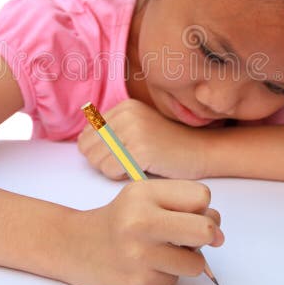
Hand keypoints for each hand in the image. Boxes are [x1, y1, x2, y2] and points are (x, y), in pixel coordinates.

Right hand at [64, 180, 223, 284]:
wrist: (75, 246)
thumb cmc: (119, 219)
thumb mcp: (144, 195)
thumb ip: (184, 205)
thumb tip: (219, 235)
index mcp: (143, 194)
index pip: (202, 196)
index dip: (200, 207)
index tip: (186, 212)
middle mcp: (139, 222)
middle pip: (205, 230)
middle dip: (207, 235)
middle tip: (191, 237)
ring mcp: (138, 256)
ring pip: (196, 263)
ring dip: (187, 259)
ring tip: (163, 251)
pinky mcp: (138, 283)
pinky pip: (175, 280)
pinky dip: (166, 274)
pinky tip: (146, 265)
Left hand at [77, 99, 207, 179]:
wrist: (202, 150)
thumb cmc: (170, 146)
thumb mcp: (140, 126)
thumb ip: (112, 130)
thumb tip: (81, 141)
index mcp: (123, 107)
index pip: (86, 136)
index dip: (99, 153)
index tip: (120, 156)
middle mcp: (125, 114)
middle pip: (87, 149)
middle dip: (103, 162)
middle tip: (126, 164)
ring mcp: (132, 130)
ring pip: (97, 161)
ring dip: (112, 171)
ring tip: (134, 166)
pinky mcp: (139, 149)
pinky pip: (110, 171)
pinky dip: (121, 176)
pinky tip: (139, 170)